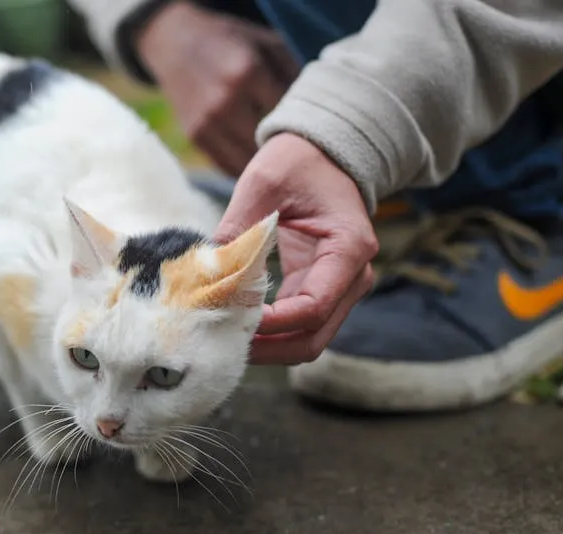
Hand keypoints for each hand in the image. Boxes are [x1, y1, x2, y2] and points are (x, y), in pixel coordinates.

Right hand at [135, 1, 298, 176]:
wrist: (176, 44)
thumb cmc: (232, 43)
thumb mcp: (267, 45)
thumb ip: (294, 74)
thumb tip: (316, 113)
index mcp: (249, 72)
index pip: (290, 115)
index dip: (305, 127)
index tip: (314, 131)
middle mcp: (226, 101)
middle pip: (270, 145)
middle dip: (286, 151)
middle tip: (299, 153)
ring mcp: (208, 123)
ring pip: (249, 163)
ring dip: (265, 167)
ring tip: (280, 163)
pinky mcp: (195, 137)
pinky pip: (227, 166)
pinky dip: (245, 169)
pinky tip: (256, 164)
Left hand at [214, 133, 378, 364]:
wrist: (324, 156)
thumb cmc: (298, 163)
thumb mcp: (264, 183)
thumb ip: (239, 227)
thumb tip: (208, 269)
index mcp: (348, 248)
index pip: (313, 307)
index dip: (272, 323)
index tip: (232, 317)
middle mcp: (354, 276)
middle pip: (314, 338)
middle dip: (269, 349)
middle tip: (222, 343)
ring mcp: (341, 288)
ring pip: (307, 339)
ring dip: (268, 346)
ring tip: (225, 337)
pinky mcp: (322, 290)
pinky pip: (298, 325)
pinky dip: (270, 332)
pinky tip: (236, 324)